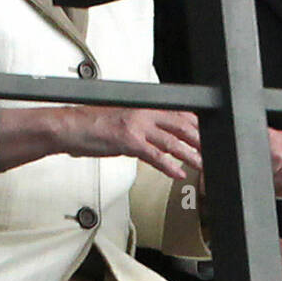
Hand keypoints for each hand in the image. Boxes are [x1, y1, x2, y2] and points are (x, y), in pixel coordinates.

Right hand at [47, 107, 201, 179]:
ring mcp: (136, 126)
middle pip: (181, 125)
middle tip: (214, 151)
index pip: (178, 113)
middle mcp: (143, 113)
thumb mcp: (122, 120)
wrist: (68, 127)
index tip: (208, 135)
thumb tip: (157, 140)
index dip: (196, 125)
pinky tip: (178, 174)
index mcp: (143, 107)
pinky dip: (169, 166)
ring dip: (190, 155)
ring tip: (203, 166)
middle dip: (199, 139)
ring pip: (172, 141)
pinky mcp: (127, 141)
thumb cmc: (91, 125)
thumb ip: (141, 127)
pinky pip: (154, 155)